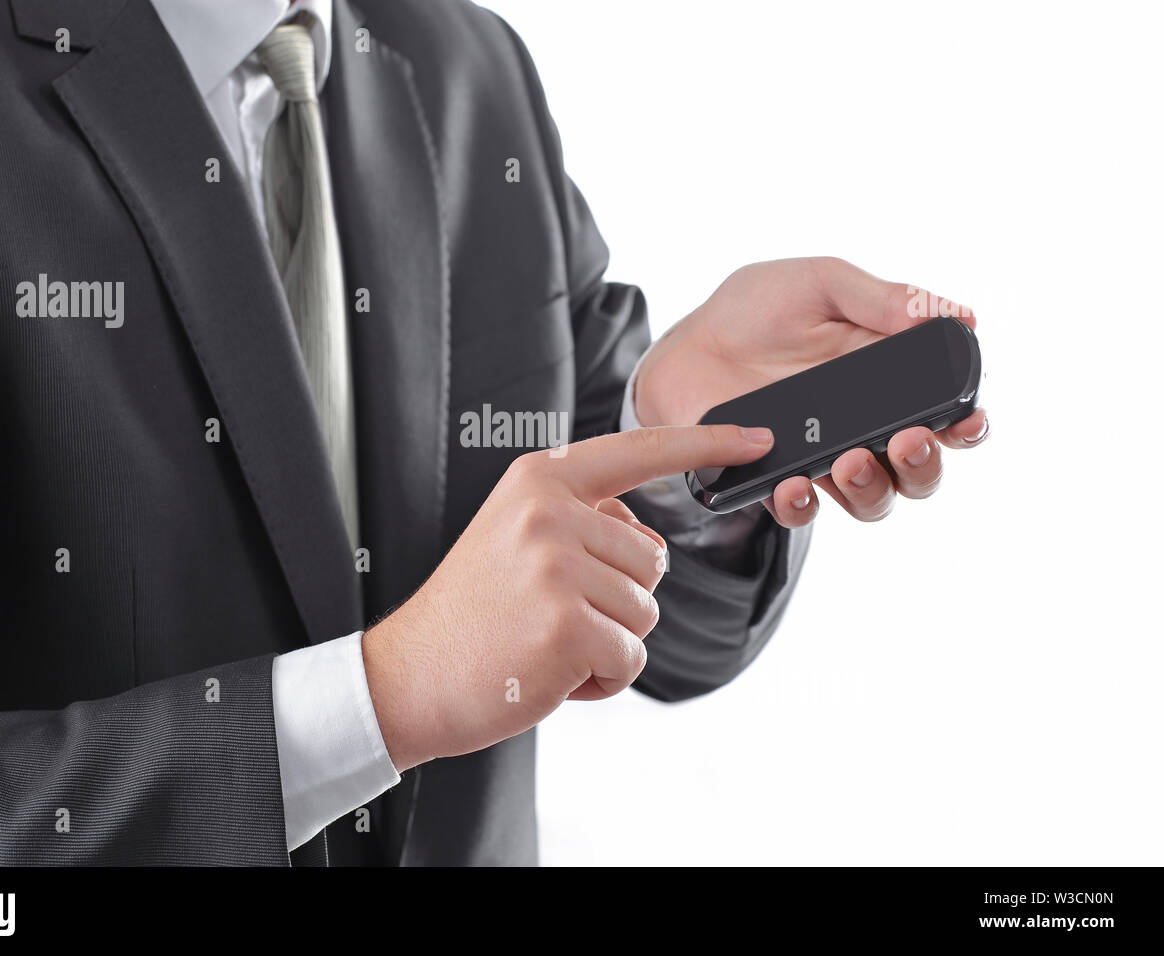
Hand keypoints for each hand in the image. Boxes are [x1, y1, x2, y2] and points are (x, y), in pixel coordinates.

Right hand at [363, 424, 774, 770]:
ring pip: (646, 611)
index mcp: (539, 480)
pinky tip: (551, 672)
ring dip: (608, 643)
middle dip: (616, 602)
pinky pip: (631, 656)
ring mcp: (558, 566)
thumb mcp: (515, 537)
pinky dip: (603, 678)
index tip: (756, 438)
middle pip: (654, 560)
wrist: (409, 675)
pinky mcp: (567, 625)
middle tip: (547, 615)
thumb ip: (584, 522)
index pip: (639, 451)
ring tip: (544, 642)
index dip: (706, 443)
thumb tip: (654, 546)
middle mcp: (550, 512)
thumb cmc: (471, 615)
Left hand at [633, 257, 989, 526]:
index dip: (967, 426)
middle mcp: (863, 430)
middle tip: (908, 441)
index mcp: (887, 383)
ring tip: (851, 459)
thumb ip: (885, 299)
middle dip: (924, 466)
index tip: (967, 419)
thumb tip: (962, 316)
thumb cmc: (756, 309)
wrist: (683, 341)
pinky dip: (801, 506)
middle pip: (918, 472)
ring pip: (869, 501)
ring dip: (871, 489)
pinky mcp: (770, 479)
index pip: (945, 417)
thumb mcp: (821, 284)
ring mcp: (819, 459)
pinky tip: (795, 485)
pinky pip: (798, 511)